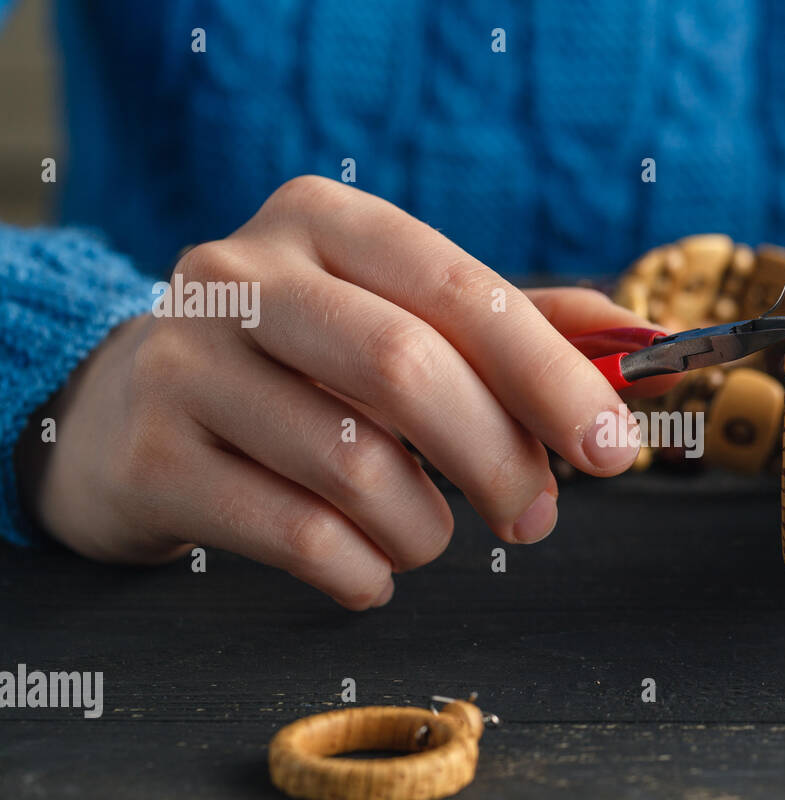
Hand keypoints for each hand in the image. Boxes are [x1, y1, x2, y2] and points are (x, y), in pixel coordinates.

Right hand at [17, 176, 649, 607]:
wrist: (124, 414)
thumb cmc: (299, 369)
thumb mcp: (397, 319)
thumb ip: (516, 328)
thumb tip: (642, 342)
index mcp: (324, 221)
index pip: (460, 289)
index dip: (550, 375)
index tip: (613, 447)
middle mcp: (240, 274)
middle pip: (406, 369)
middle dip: (497, 459)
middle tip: (535, 518)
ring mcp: (183, 364)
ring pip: (352, 462)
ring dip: (424, 527)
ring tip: (425, 536)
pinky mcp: (152, 460)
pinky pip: (298, 536)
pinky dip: (364, 573)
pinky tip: (370, 571)